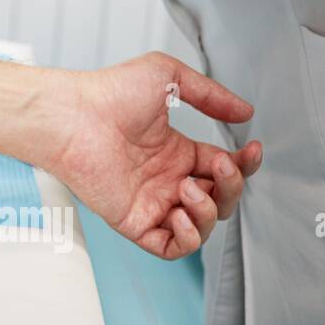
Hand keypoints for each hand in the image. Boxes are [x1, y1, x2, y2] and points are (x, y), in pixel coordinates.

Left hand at [45, 52, 262, 258]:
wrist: (72, 115)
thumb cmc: (108, 92)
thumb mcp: (169, 77)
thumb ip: (211, 94)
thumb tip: (245, 112)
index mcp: (174, 151)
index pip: (222, 169)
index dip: (243, 165)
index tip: (251, 148)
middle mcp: (165, 179)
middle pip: (220, 200)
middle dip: (232, 186)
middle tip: (220, 165)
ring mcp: (150, 201)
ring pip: (200, 227)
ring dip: (209, 211)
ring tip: (189, 186)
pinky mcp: (132, 220)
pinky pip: (170, 248)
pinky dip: (187, 238)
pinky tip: (181, 213)